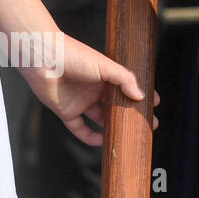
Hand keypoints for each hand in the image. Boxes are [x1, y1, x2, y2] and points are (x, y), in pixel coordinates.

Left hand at [21, 33, 159, 144]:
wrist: (44, 59)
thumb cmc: (75, 56)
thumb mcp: (106, 66)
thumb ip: (125, 80)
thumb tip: (141, 95)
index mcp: (106, 76)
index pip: (127, 87)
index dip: (140, 95)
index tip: (154, 104)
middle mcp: (95, 89)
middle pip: (116, 105)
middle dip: (130, 114)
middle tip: (146, 124)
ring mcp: (82, 101)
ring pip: (100, 118)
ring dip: (112, 127)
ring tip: (127, 135)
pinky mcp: (67, 112)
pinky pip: (80, 128)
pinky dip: (89, 137)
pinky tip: (102, 141)